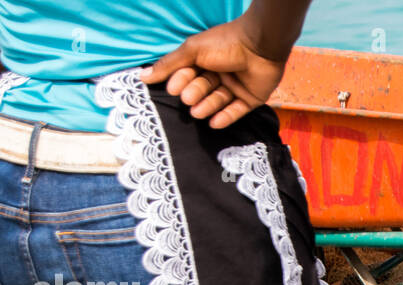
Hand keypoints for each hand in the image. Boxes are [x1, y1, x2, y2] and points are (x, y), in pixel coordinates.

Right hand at [140, 17, 288, 128]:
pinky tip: (214, 123)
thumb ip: (169, 65)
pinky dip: (225, 117)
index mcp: (206, 59)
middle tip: (188, 98)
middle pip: (203, 89)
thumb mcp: (192, 51)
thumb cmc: (224, 43)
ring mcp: (236, 86)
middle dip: (195, 94)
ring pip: (218, 101)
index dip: (182, 82)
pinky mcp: (251, 98)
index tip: (174, 89)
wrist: (259, 45)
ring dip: (207, 107)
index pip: (189, 75)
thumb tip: (143, 76)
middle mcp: (220, 73)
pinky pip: (236, 111)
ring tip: (197, 111)